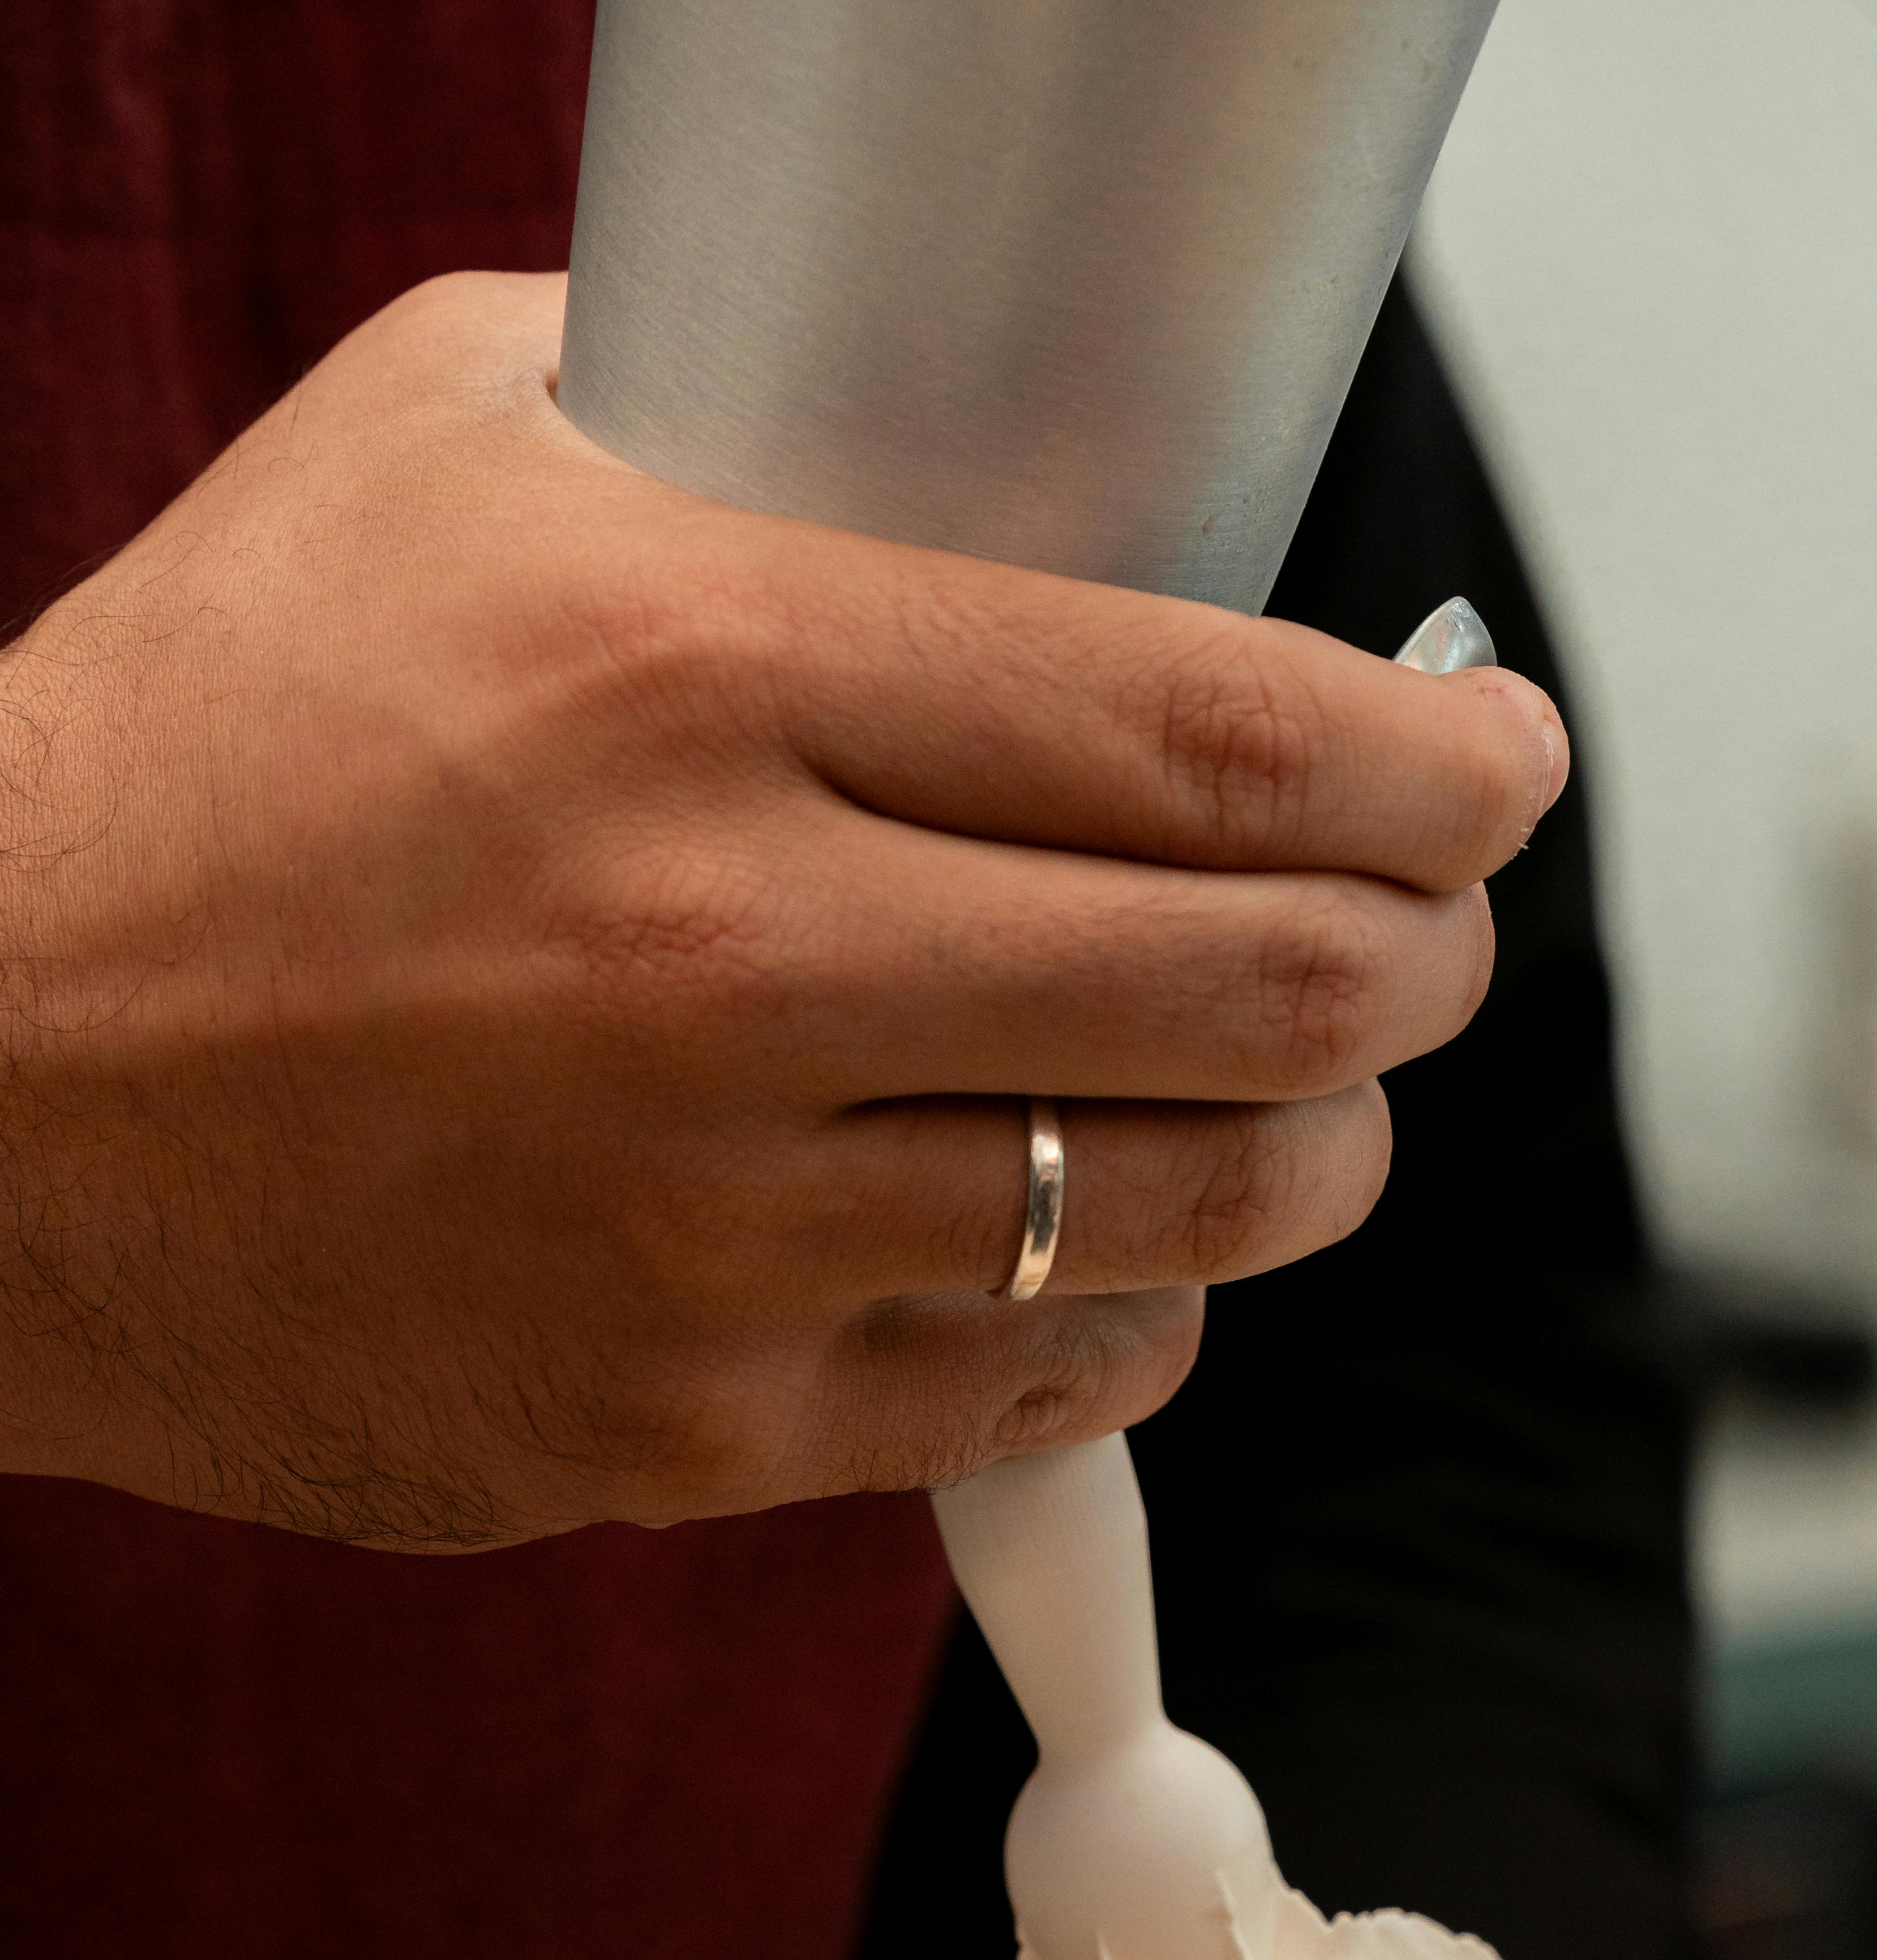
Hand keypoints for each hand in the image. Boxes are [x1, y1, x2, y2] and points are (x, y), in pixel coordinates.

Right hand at [0, 274, 1560, 1548]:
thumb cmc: (202, 754)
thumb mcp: (434, 458)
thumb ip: (741, 433)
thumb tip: (1016, 465)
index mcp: (698, 684)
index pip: (1220, 735)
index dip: (1439, 768)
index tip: (1498, 771)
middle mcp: (731, 972)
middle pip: (1270, 995)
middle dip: (1421, 965)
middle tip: (1426, 932)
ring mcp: (713, 1237)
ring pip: (1198, 1222)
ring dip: (1312, 1150)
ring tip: (1299, 1087)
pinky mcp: (684, 1433)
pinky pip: (1036, 1386)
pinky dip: (1126, 1310)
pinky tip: (1101, 1240)